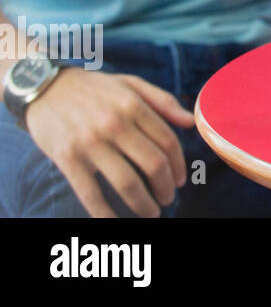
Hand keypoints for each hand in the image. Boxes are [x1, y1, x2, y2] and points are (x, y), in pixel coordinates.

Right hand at [24, 68, 193, 217]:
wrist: (44, 87)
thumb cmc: (93, 88)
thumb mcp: (131, 84)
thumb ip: (163, 101)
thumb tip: (191, 122)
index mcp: (133, 106)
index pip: (167, 142)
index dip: (178, 165)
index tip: (180, 180)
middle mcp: (115, 124)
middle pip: (153, 164)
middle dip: (165, 187)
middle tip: (168, 199)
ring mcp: (90, 143)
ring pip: (127, 182)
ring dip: (143, 204)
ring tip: (150, 212)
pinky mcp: (67, 158)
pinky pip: (90, 193)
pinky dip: (104, 213)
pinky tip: (114, 221)